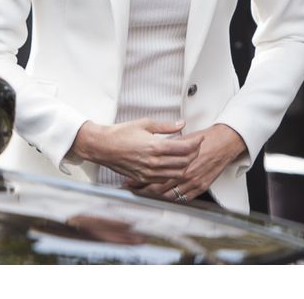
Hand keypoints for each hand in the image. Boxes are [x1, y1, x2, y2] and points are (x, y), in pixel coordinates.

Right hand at [70, 118, 200, 182]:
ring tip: (187, 156)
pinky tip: (174, 165)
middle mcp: (153, 162)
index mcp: (155, 147)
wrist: (102, 147)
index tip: (200, 138)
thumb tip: (182, 124)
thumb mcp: (146, 124)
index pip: (184, 148)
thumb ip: (167, 126)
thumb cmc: (121, 133)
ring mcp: (148, 173)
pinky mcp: (142, 178)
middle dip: (194, 154)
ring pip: (176, 174)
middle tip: (196, 146)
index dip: (196, 143)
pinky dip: (173, 173)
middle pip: (183, 163)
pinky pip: (164, 180)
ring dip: (185, 166)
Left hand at [125, 124, 246, 202]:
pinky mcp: (201, 187)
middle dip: (143, 191)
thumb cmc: (205, 139)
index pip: (154, 175)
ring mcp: (193, 182)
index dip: (140, 179)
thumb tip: (153, 149)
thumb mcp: (183, 138)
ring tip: (144, 195)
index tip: (130, 180)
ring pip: (169, 196)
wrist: (224, 143)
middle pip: (159, 189)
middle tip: (133, 190)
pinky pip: (183, 198)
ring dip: (155, 197)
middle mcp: (185, 173)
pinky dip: (172, 199)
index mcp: (179, 160)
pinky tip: (165, 197)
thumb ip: (168, 145)